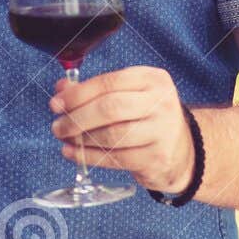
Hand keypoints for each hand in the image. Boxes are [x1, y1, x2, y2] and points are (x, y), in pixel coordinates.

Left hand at [49, 66, 194, 195]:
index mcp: (152, 79)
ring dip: (81, 139)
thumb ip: (95, 90)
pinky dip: (89, 156)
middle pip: (110, 108)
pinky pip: (116, 158)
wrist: (182, 151)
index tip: (56, 103)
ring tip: (65, 139)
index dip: (78, 94)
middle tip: (57, 126)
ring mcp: (162, 131)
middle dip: (77, 118)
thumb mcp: (128, 95)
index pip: (108, 82)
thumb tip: (61, 89)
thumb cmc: (147, 117)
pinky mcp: (158, 158)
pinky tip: (73, 153)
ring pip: (112, 135)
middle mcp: (161, 102)